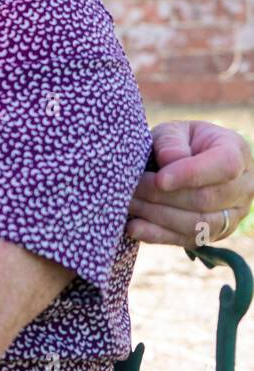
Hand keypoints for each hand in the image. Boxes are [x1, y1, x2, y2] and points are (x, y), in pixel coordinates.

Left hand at [129, 121, 253, 246]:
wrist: (184, 160)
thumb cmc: (179, 142)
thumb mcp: (174, 131)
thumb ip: (171, 141)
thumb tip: (170, 160)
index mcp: (237, 153)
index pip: (224, 166)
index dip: (191, 174)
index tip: (159, 179)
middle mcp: (242, 188)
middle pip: (206, 199)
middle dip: (163, 196)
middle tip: (131, 189)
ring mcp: (231, 215)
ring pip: (198, 223)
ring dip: (158, 216)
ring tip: (128, 204)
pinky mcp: (213, 234)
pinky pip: (187, 240)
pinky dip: (158, 235)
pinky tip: (134, 228)